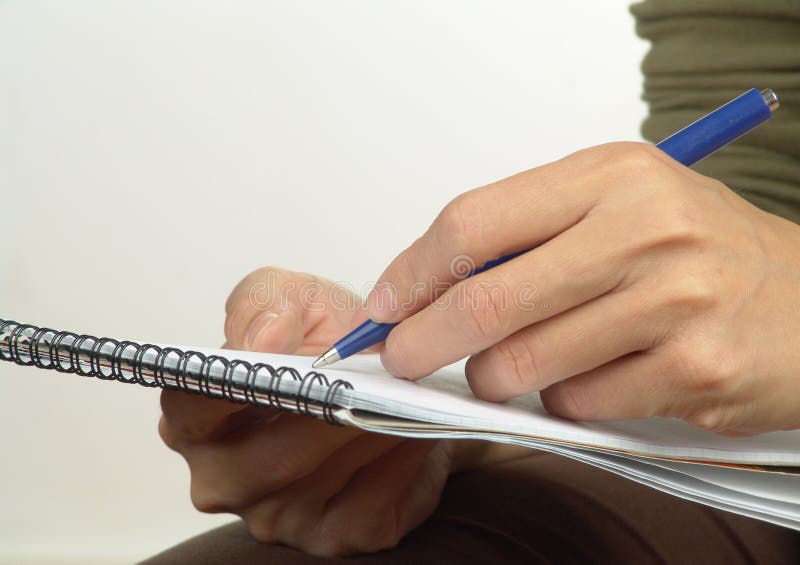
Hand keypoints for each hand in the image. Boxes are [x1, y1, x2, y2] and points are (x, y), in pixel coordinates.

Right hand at [159, 268, 523, 554]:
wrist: (385, 382)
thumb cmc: (327, 342)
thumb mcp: (293, 299)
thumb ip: (263, 303)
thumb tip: (262, 340)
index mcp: (198, 419)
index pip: (191, 406)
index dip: (231, 386)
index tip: (276, 362)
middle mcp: (226, 478)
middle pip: (266, 457)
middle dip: (322, 415)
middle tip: (365, 379)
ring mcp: (279, 516)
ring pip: (321, 479)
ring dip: (365, 435)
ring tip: (399, 397)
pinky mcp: (336, 535)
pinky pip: (371, 507)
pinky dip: (397, 466)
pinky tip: (412, 432)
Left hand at [368, 142, 799, 435]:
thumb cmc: (698, 250)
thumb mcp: (616, 206)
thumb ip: (528, 234)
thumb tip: (428, 285)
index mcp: (611, 176)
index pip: (475, 222)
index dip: (413, 270)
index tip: (386, 304)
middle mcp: (644, 230)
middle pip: (487, 300)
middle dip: (423, 340)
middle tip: (404, 356)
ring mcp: (674, 303)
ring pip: (524, 364)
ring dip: (495, 378)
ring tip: (510, 367)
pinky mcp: (694, 371)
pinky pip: (577, 404)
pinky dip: (560, 402)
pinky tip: (587, 378)